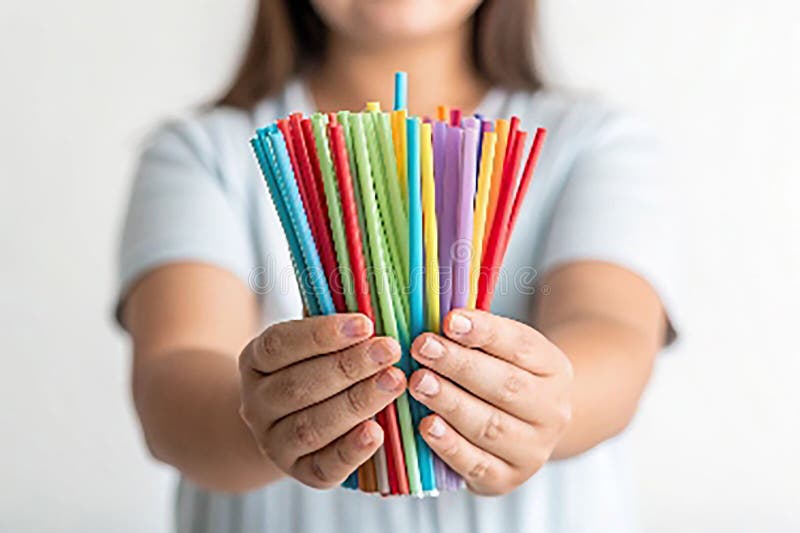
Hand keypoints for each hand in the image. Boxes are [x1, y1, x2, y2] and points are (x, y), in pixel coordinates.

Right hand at [238, 314, 405, 488]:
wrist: (286, 425)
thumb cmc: (312, 369)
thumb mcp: (313, 343)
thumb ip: (335, 325)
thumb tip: (373, 297)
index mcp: (255, 361)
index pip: (280, 344)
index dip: (322, 334)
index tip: (365, 323)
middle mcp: (257, 404)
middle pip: (298, 386)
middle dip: (349, 367)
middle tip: (390, 350)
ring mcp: (274, 442)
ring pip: (310, 426)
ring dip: (356, 403)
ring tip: (394, 382)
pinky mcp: (299, 473)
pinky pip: (323, 467)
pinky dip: (351, 451)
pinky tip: (377, 431)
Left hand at [409, 309, 572, 494]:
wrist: (528, 427)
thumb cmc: (502, 376)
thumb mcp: (502, 349)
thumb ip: (475, 334)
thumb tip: (439, 317)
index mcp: (553, 368)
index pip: (520, 346)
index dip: (484, 332)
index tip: (449, 320)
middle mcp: (552, 411)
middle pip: (506, 386)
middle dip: (459, 366)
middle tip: (422, 348)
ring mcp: (533, 449)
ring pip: (491, 425)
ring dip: (450, 402)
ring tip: (419, 383)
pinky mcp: (507, 479)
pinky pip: (478, 464)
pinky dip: (450, 446)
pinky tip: (427, 426)